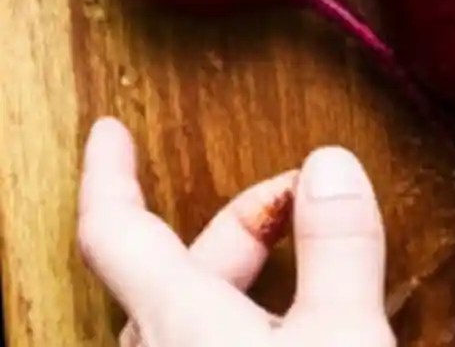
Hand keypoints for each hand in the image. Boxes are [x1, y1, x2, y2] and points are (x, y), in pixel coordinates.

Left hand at [77, 117, 394, 346]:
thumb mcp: (343, 335)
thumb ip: (338, 250)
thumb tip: (332, 165)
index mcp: (178, 317)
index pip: (116, 231)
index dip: (109, 174)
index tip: (111, 131)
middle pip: (176, 267)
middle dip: (240, 218)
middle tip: (301, 192)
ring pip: (193, 309)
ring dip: (247, 270)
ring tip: (307, 252)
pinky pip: (209, 340)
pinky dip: (248, 313)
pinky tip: (296, 324)